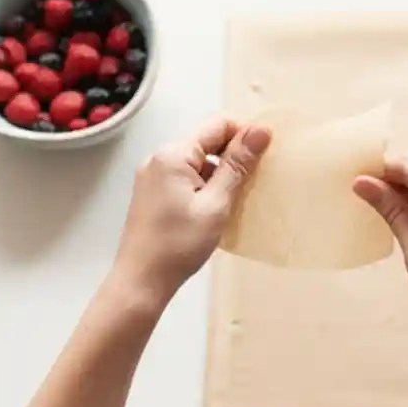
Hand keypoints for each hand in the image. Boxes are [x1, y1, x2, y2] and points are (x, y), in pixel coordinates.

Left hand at [112, 117, 270, 306]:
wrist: (141, 281)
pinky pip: (185, 178)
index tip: (267, 155)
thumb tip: (260, 131)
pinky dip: (205, 186)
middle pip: (206, 142)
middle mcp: (159, 158)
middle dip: (233, 156)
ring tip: (238, 199)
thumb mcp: (215, 204)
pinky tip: (217, 208)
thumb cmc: (179, 244)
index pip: (217, 125)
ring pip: (197, 162)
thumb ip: (237, 165)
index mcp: (173, 154)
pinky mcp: (152, 193)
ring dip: (220, 174)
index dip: (245, 134)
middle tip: (256, 180)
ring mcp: (152, 176)